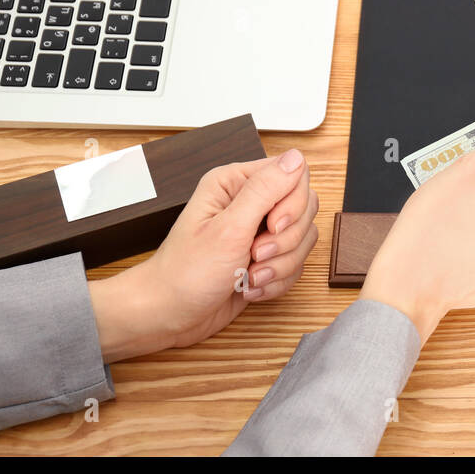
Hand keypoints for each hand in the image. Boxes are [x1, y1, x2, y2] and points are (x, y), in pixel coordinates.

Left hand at [89, 149, 319, 362]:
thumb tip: (295, 158)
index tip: (272, 227)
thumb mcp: (229, 228)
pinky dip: (276, 281)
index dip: (292, 203)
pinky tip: (250, 287)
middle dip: (286, 240)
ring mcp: (259, 232)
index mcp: (235, 183)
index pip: (294, 174)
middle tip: (254, 255)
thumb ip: (265, 190)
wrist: (170, 315)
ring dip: (280, 265)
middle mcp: (250, 203)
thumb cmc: (186, 272)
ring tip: (249, 276)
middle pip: (304, 208)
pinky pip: (294, 264)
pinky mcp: (266, 258)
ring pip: (302, 239)